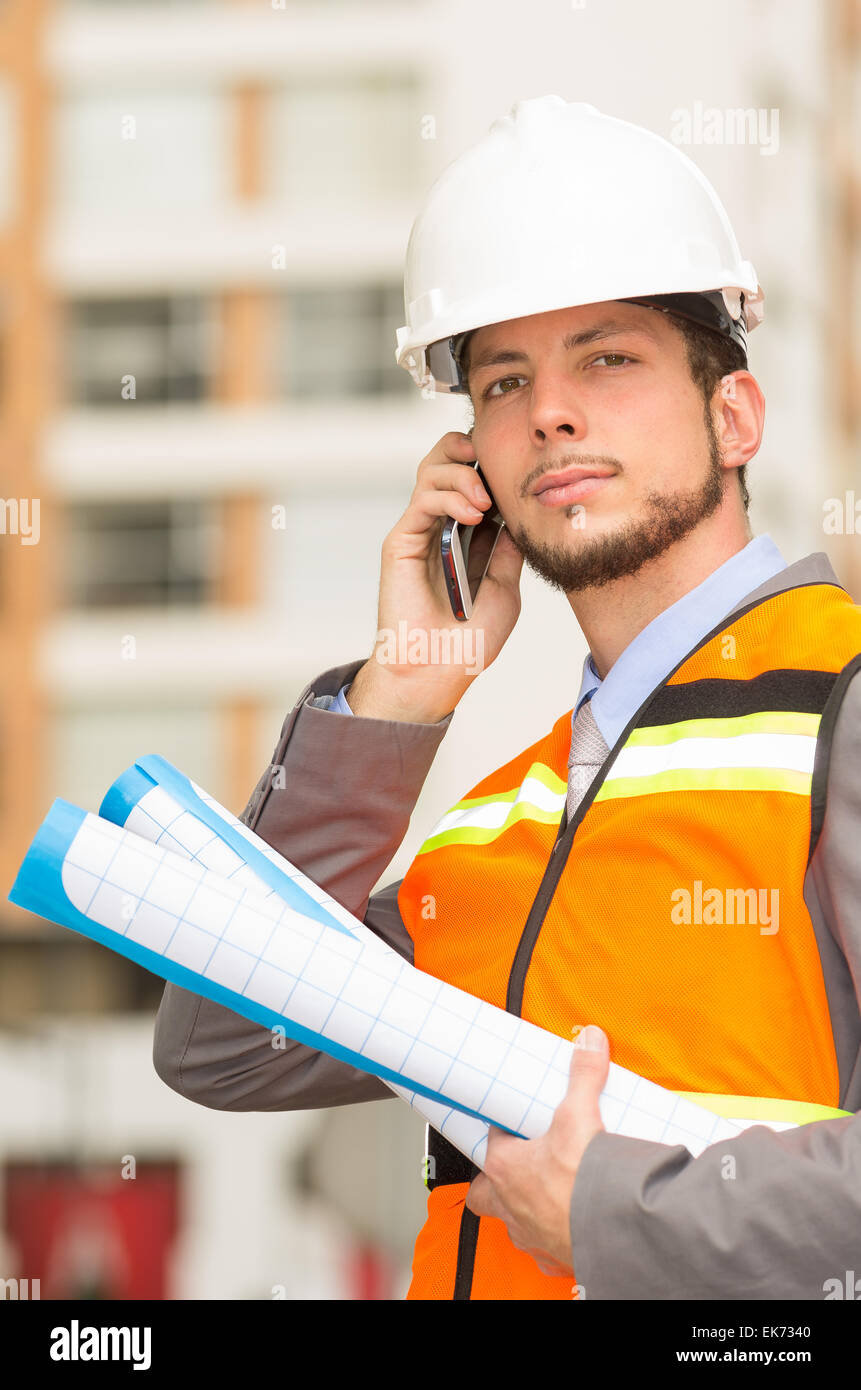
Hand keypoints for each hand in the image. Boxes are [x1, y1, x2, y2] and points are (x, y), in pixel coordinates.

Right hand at [348, 431, 523, 722]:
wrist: (440, 669)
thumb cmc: (471, 638)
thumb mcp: (506, 586)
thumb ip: (510, 548)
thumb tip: (522, 512)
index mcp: (466, 535)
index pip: (474, 479)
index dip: (491, 465)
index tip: (519, 471)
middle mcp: (441, 526)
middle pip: (446, 461)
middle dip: (469, 450)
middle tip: (493, 463)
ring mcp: (420, 531)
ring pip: (431, 470)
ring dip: (462, 475)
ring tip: (485, 501)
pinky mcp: (401, 540)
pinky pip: (422, 500)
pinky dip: (449, 496)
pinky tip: (474, 514)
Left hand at [465, 1025, 608, 1276]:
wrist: (613, 1234)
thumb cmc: (582, 1185)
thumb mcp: (579, 1115)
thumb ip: (583, 1074)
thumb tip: (587, 1042)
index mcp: (505, 1170)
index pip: (487, 1149)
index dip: (497, 1138)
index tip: (509, 1129)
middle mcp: (510, 1207)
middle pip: (487, 1194)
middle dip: (500, 1181)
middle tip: (524, 1164)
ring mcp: (530, 1236)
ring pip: (513, 1222)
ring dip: (527, 1208)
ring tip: (552, 1191)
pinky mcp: (555, 1257)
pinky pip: (544, 1248)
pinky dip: (556, 1236)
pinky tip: (573, 1223)